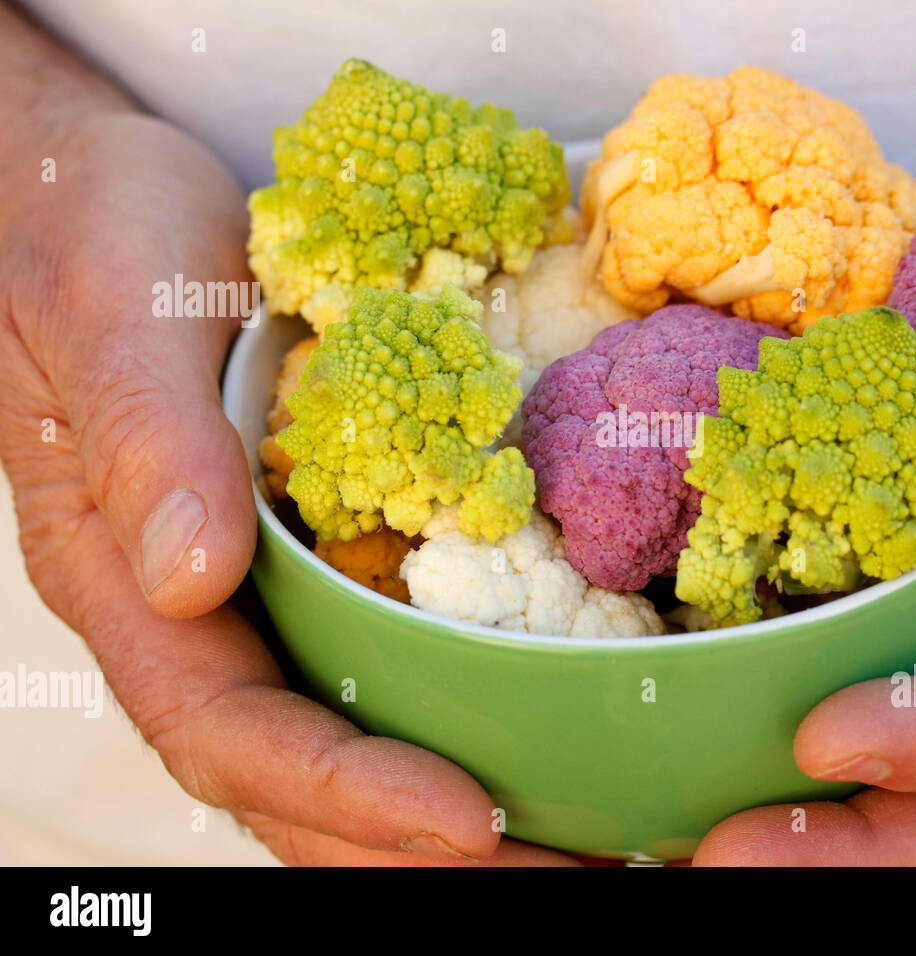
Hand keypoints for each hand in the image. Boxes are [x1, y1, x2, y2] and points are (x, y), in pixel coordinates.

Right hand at [0, 103, 575, 865]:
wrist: (88, 183)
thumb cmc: (87, 226)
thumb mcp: (113, 302)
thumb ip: (145, 436)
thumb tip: (191, 576)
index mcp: (124, 573)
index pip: (231, 729)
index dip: (346, 790)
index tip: (473, 817)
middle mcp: (189, 604)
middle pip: (292, 776)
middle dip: (416, 844)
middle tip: (569, 865)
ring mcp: (249, 581)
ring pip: (338, 733)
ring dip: (441, 809)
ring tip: (577, 836)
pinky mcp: (307, 540)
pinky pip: (373, 652)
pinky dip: (452, 707)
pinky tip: (542, 716)